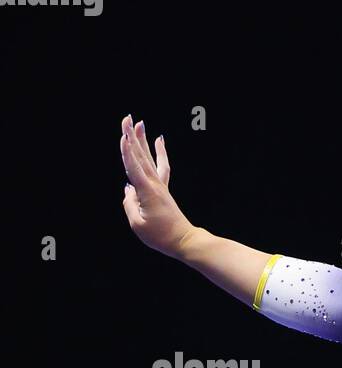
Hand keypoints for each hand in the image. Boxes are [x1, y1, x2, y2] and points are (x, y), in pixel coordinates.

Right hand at [119, 114, 196, 257]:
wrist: (184, 241)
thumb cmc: (160, 236)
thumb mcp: (138, 224)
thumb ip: (129, 204)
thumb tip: (128, 191)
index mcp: (146, 192)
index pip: (133, 168)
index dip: (127, 152)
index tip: (122, 136)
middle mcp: (154, 185)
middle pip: (141, 156)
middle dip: (132, 137)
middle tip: (127, 118)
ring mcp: (160, 185)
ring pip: (149, 158)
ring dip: (143, 140)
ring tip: (139, 123)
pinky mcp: (163, 189)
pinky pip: (162, 166)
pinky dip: (160, 153)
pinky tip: (159, 140)